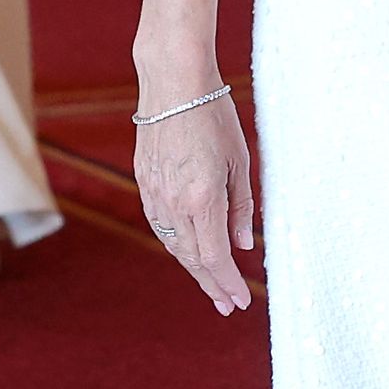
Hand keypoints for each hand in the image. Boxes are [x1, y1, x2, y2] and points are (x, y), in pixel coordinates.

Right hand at [134, 87, 255, 315]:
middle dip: (212, 284)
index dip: (227, 283)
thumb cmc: (214, 116)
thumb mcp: (240, 161)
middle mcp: (173, 202)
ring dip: (194, 267)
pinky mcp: (144, 182)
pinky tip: (190, 251)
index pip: (214, 257)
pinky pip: (160, 224)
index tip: (240, 302)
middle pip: (192, 257)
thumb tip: (244, 245)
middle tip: (227, 305)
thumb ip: (241, 207)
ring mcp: (154, 193)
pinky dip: (177, 243)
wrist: (173, 83)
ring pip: (174, 243)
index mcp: (202, 198)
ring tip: (213, 285)